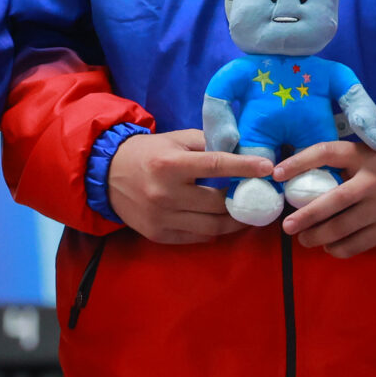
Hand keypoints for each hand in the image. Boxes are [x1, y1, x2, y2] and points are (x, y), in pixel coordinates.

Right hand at [107, 128, 274, 244]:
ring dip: (234, 221)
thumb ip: (207, 144)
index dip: (244, 167)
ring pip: (211, 227)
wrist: (107, 176)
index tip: (268, 168)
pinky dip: (213, 230)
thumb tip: (242, 150)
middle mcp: (165, 194)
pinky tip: (222, 221)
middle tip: (258, 194)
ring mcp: (161, 218)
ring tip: (247, 212)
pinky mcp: (158, 235)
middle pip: (217, 204)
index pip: (215, 166)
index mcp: (170, 164)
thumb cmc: (148, 153)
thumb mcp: (176, 139)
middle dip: (242, 199)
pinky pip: (196, 237)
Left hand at [276, 141, 375, 257]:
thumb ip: (346, 160)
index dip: (299, 162)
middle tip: (287, 226)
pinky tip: (330, 248)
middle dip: (306, 216)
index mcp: (363, 155)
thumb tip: (304, 173)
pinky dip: (338, 249)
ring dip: (318, 237)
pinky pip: (357, 244)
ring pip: (342, 228)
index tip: (277, 173)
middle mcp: (371, 181)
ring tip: (304, 239)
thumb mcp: (373, 151)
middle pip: (332, 201)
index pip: (326, 153)